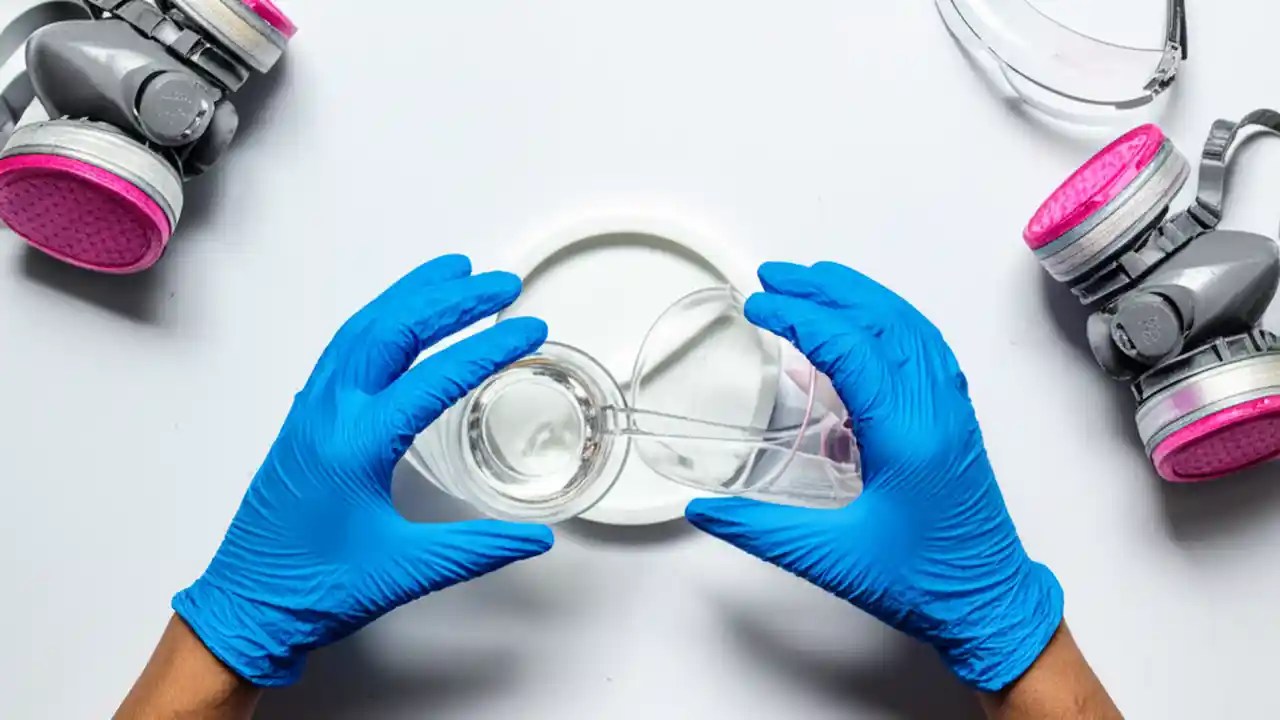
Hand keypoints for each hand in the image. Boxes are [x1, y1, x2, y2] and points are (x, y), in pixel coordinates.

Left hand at [173, 255, 553, 686]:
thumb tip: (533, 537)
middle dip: (449, 298)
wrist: (247, 607)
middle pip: (393, 330)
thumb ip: (477, 549)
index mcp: (355, 444)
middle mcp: (329, 414)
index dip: (488, 348)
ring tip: (453, 273)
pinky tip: (399, 316)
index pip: (434, 376)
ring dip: (410, 296)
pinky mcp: (305, 420)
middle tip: (498, 282)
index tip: (527, 329)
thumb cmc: (313, 589)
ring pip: (363, 329)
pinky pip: (343, 348)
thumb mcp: (406, 571)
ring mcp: (312, 411)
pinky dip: (379, 318)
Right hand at [686, 261, 1062, 691]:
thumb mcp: (831, 560)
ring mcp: (951, 411)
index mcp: (907, 436)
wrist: (989, 606)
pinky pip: (926, 348)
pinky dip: (890, 319)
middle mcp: (936, 412)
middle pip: (883, 322)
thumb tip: (707, 508)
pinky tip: (866, 320)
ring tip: (815, 281)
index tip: (760, 305)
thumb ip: (760, 531)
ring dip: (861, 296)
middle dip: (826, 290)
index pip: (851, 348)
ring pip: (909, 327)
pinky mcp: (955, 420)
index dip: (801, 317)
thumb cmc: (924, 584)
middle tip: (777, 277)